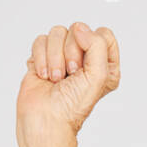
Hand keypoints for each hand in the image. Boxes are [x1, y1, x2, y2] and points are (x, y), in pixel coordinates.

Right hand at [17, 22, 119, 146]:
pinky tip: (44, 76)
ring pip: (57, 32)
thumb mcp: (98, 75)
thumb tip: (80, 28)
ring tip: (56, 78)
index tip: (85, 66)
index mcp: (105, 64)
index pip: (104, 34)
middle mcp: (85, 58)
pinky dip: (41, 59)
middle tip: (70, 74)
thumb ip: (98, 45)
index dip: (93, 45)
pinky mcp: (43, 57)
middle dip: (70, 53)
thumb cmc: (73, 105)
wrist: (46, 118)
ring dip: (54, 57)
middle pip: (78, 30)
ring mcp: (63, 56)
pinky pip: (40, 40)